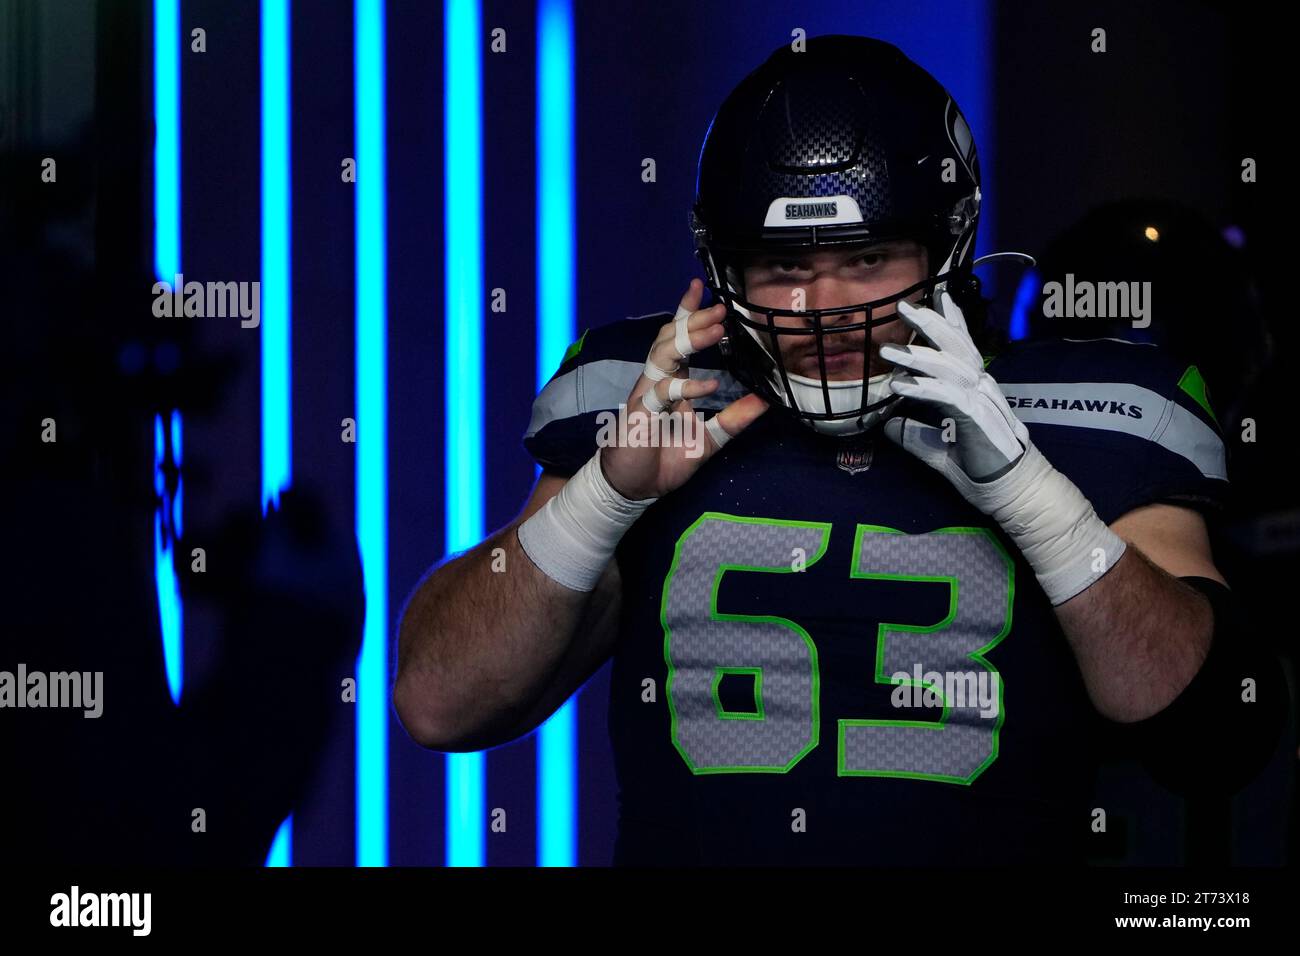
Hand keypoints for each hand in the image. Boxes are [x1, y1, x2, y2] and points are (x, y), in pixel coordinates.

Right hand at [601, 278, 767, 499]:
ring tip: (716, 330)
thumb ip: (735, 419)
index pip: (678, 340)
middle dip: (693, 319)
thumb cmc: (663, 462)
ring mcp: (646, 395)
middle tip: (720, 307)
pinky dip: (686, 388)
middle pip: (671, 339)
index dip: (687, 313)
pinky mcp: (639, 414)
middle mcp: (657, 383)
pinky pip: (662, 393)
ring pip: (663, 355)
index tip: (702, 289)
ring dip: (689, 341)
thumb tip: (766, 400)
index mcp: (672, 384)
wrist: (632, 490)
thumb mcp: (709, 439)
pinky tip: (709, 385)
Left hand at [879, 290, 1028, 490]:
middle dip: (931, 324)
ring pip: (950, 368)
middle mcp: (982, 388)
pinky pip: (948, 397)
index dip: (951, 320)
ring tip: (887, 352)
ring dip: (917, 357)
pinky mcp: (977, 420)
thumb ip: (915, 435)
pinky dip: (923, 388)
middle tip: (904, 306)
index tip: (936, 296)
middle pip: (956, 347)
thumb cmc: (980, 469)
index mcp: (976, 388)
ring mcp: (982, 402)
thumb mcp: (938, 449)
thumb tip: (889, 426)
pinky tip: (900, 386)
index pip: (963, 347)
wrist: (1012, 493)